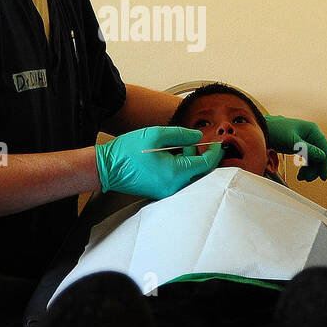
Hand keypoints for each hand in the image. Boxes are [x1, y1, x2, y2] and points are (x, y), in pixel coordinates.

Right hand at [95, 126, 223, 198]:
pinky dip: (181, 167)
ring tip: (180, 145)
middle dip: (201, 156)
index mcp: (175, 173)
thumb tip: (198, 137)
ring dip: (190, 161)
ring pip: (189, 176)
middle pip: (199, 172)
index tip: (220, 144)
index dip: (215, 153)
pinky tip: (172, 155)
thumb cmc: (128, 151)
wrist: (106, 168)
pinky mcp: (160, 191)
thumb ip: (181, 134)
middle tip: (193, 141)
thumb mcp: (156, 135)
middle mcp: (173, 187)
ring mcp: (166, 192)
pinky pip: (179, 180)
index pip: (205, 165)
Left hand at [264, 115, 326, 181]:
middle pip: (320, 155)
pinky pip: (307, 158)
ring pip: (313, 158)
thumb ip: (308, 149)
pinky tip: (300, 174)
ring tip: (301, 178)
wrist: (261, 130)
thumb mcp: (292, 142)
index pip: (325, 149)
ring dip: (309, 170)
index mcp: (312, 130)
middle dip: (314, 169)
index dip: (325, 164)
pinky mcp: (299, 146)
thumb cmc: (275, 131)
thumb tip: (322, 157)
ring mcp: (305, 140)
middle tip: (308, 179)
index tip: (323, 177)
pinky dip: (304, 167)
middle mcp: (310, 134)